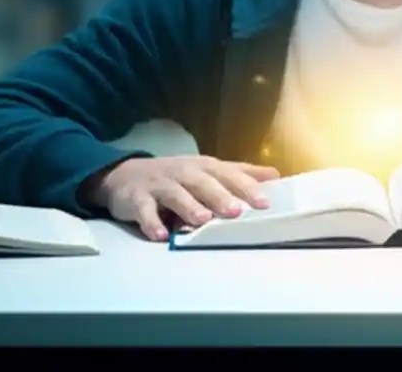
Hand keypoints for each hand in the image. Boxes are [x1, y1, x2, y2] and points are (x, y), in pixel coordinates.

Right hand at [84, 155, 279, 240]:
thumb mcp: (208, 170)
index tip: (264, 203)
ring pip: (176, 195)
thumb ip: (240, 173)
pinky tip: (160, 236)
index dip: (246, 187)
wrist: (126, 175)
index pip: (228, 175)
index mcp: (204, 167)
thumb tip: (275, 175)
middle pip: (203, 183)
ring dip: (189, 207)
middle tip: (236, 211)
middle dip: (220, 196)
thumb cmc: (176, 176)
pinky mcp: (137, 200)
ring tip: (203, 220)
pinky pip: (144, 212)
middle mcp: (183, 173)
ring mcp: (160, 185)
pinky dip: (152, 223)